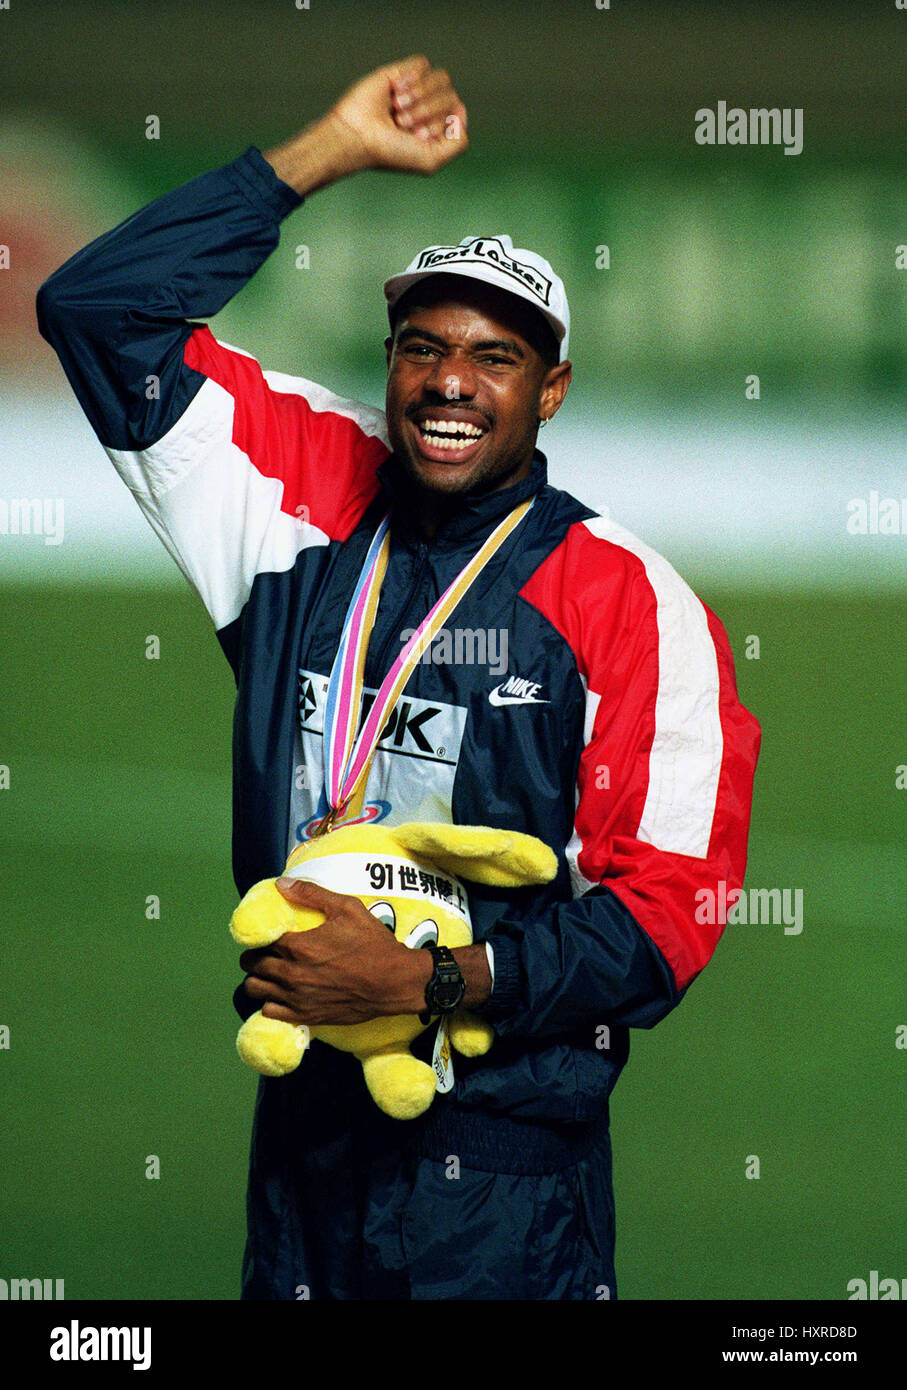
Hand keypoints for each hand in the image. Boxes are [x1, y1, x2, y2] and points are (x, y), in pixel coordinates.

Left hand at [238, 879, 430, 1025]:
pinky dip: (269, 1002)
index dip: (260, 934)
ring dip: (258, 978)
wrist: (394, 981)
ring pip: (254, 989)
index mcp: (299, 946)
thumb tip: (282, 884)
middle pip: (251, 964)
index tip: (267, 934)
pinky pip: (268, 1012)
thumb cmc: (373, 944)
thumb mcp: (347, 909)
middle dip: (255, 955)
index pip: (259, 939)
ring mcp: (297, 998)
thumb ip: (312, 894)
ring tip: (269, 973)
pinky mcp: (305, 1016)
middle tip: (266, 952)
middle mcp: (292, 973)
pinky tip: (280, 994)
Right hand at [328, 54, 467, 175]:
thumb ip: (458, 143)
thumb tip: (461, 112)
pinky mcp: (400, 73)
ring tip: (398, 108)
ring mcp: (416, 91)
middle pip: (450, 94)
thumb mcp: (432, 160)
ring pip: (441, 78)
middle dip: (427, 110)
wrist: (357, 136)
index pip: (457, 113)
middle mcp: (429, 109)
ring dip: (419, 94)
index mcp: (437, 129)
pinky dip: (411, 78)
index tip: (418, 135)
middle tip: (403, 122)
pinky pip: (422, 64)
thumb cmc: (390, 152)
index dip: (439, 122)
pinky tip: (394, 91)